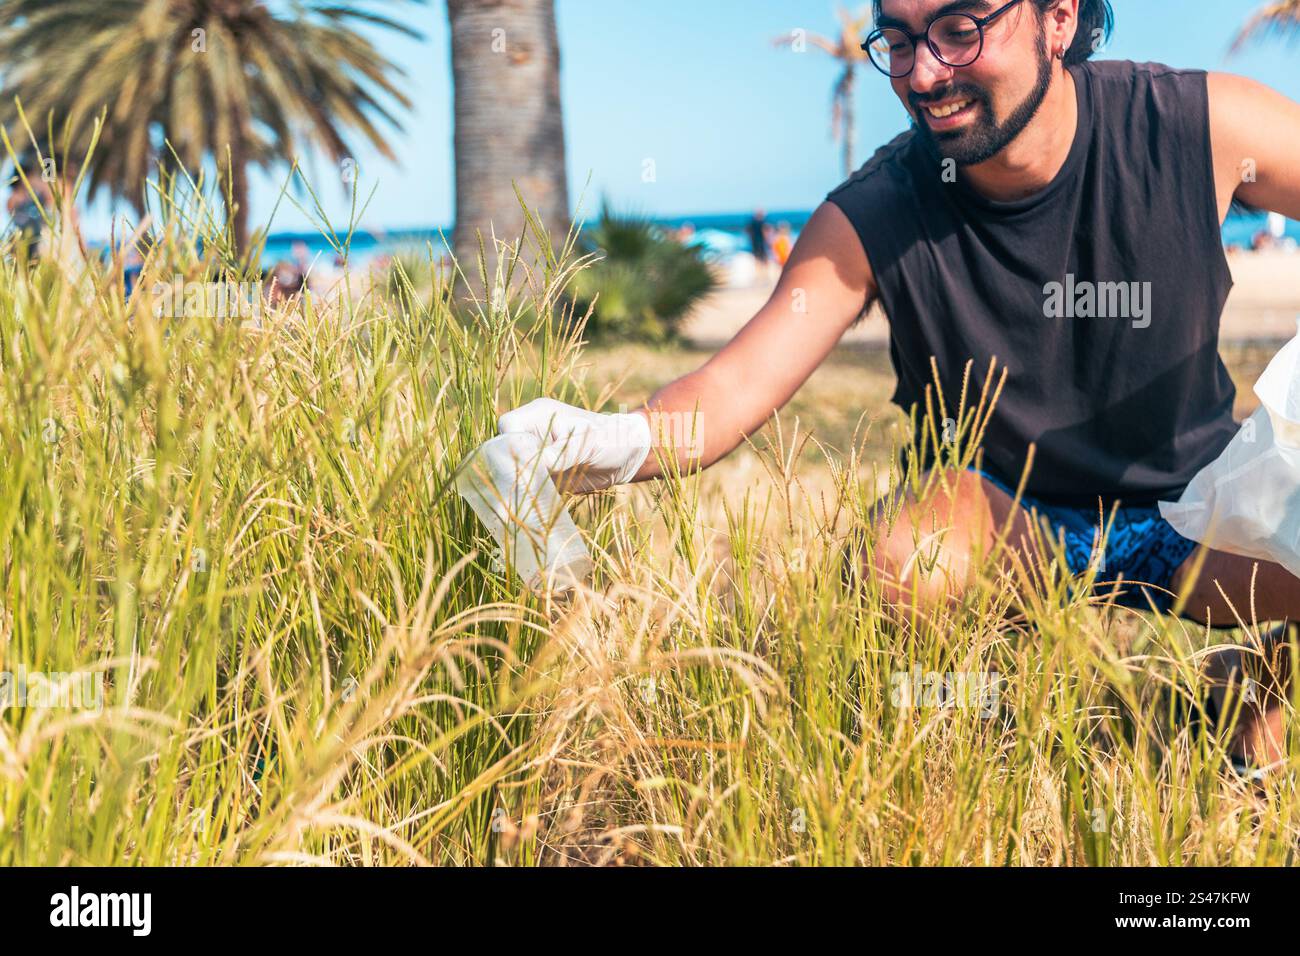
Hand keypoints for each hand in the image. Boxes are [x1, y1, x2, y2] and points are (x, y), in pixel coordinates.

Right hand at [497, 398, 651, 492]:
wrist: (628, 455)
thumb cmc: (611, 438)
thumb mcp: (588, 443)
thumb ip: (562, 453)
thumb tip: (539, 464)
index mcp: (539, 416)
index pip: (508, 426)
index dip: (508, 444)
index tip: (519, 464)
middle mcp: (534, 435)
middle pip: (505, 450)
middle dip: (507, 471)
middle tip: (517, 490)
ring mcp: (537, 456)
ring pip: (513, 470)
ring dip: (515, 487)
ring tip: (516, 506)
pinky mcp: (543, 475)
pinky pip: (527, 485)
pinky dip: (527, 496)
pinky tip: (527, 510)